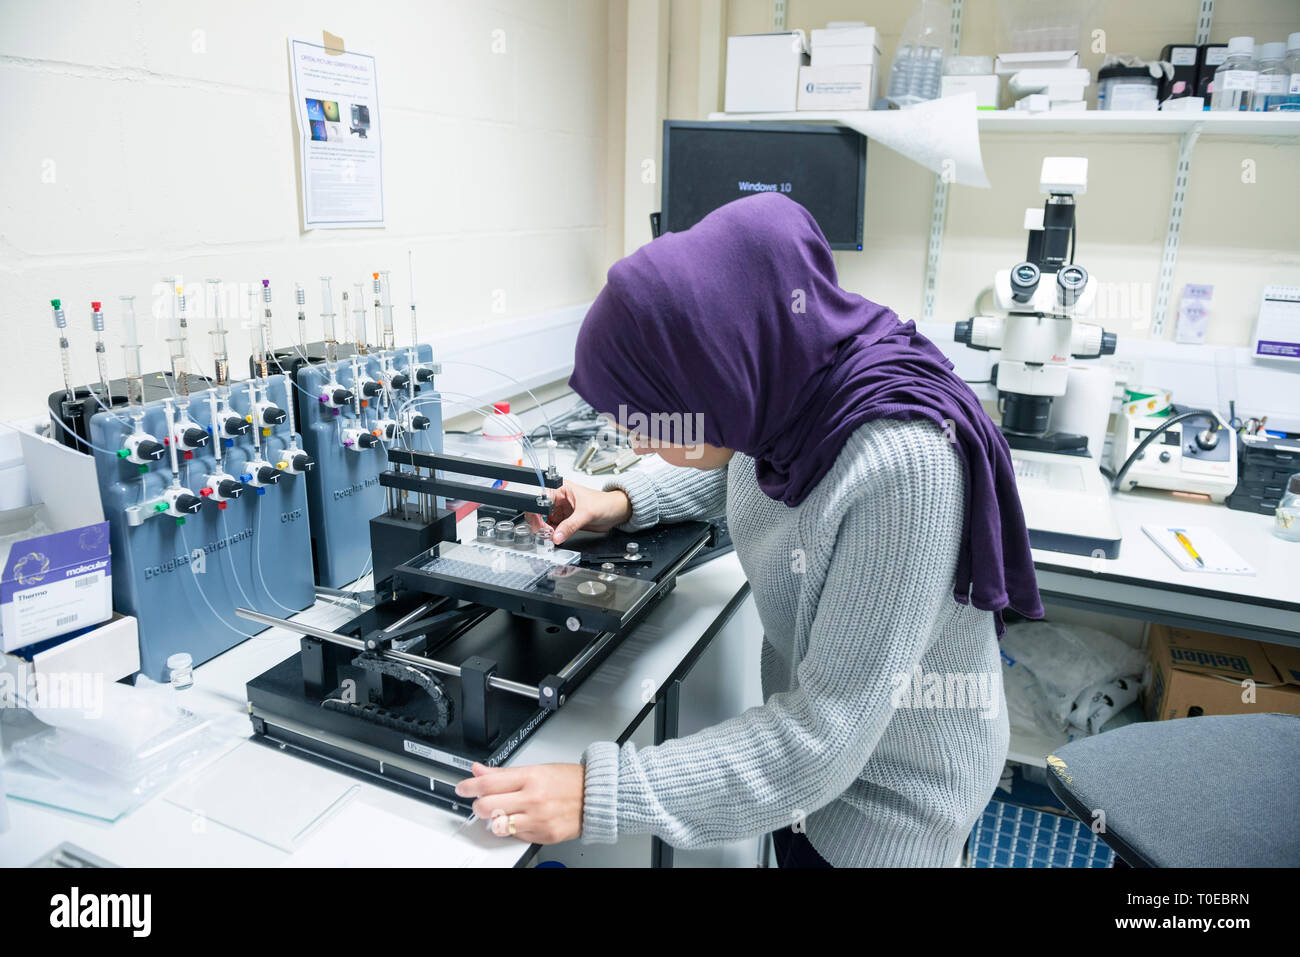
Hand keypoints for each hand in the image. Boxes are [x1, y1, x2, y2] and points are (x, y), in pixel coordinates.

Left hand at [455, 762, 584, 843]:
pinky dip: (513, 829)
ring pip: (498, 826)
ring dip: (493, 820)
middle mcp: (533, 799)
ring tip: (500, 813)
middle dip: (478, 805)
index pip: (489, 782)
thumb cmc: (570, 781)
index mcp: (530, 778)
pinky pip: (516, 836)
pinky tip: (520, 820)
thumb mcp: (537, 769)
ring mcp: (538, 819)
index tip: (463, 788)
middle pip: (487, 806)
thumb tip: (480, 770)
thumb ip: (505, 773)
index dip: (470, 786)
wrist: (596, 797)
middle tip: (480, 802)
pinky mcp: (544, 835)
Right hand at [525, 480, 630, 544]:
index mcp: (560, 488)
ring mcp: (560, 510)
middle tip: (545, 533)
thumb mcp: (586, 513)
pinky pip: (552, 529)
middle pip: (538, 512)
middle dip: (539, 524)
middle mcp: (558, 499)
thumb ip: (570, 526)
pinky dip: (551, 535)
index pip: (540, 499)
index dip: (536, 513)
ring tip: (550, 537)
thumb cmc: (605, 503)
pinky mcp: (564, 521)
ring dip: (544, 531)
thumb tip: (557, 536)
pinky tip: (554, 537)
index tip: (540, 525)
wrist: (615, 512)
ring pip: (543, 522)